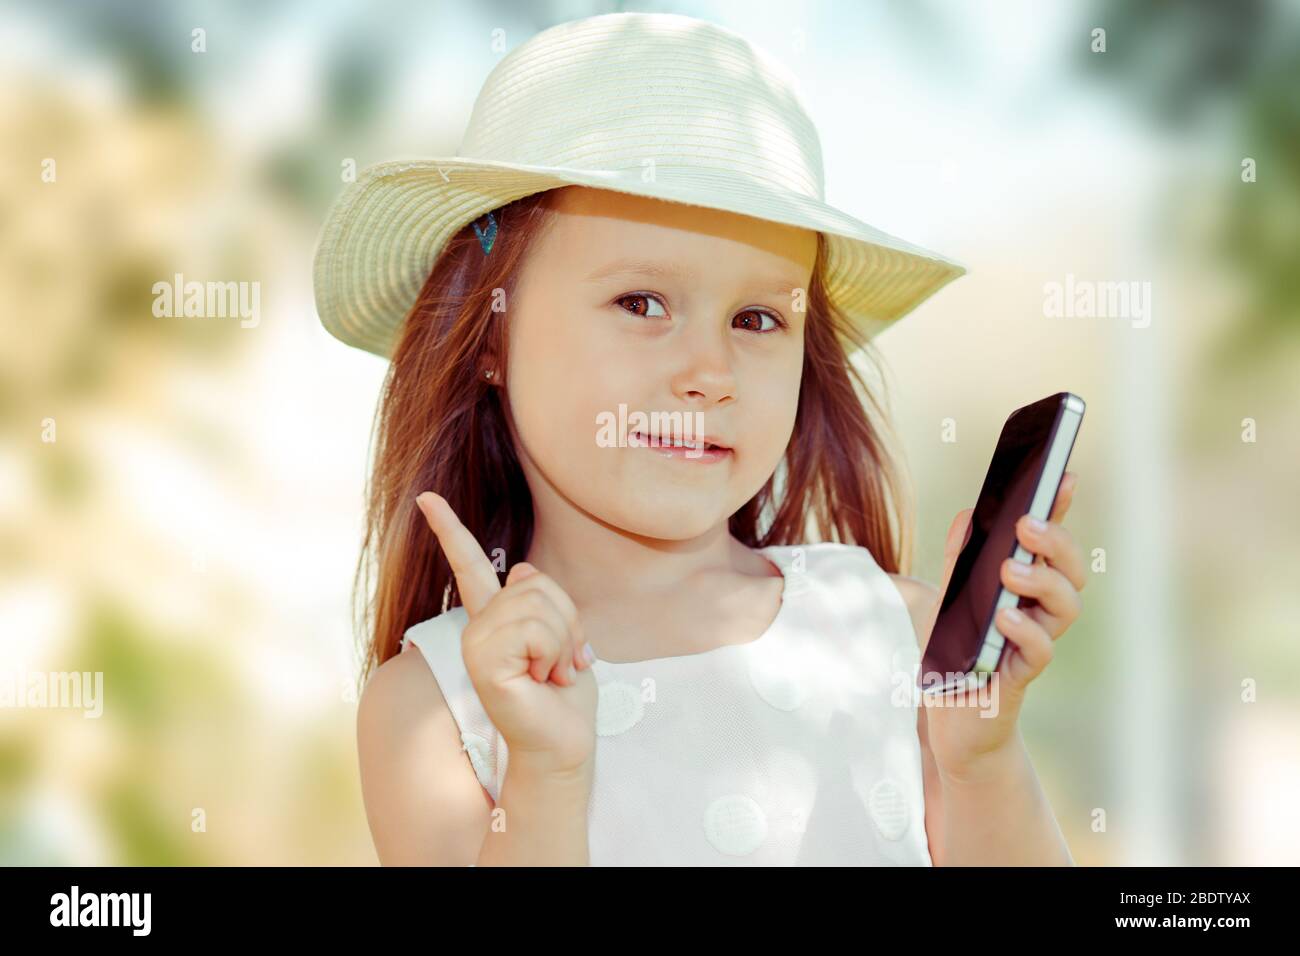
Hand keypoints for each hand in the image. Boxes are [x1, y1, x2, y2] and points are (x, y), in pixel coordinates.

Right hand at [415, 492, 597, 776]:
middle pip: (534, 583)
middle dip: (567, 621)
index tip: (427, 498)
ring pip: (536, 605)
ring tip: (552, 674)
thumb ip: (543, 599)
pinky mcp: (483, 663)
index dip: (449, 529)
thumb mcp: (564, 634)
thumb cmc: (564, 697)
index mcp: (494, 618)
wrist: (563, 744)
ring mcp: (476, 644)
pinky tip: (542, 680)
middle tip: (563, 663)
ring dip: (562, 641)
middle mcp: (477, 627)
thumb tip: (522, 572)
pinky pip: (534, 630)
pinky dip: (554, 653)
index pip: (469, 565)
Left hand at [919, 472, 1084, 783]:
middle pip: (1070, 570)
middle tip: (1027, 524)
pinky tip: (1004, 617)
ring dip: (1042, 581)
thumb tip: (968, 516)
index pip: (1049, 541)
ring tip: (1010, 570)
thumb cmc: (954, 651)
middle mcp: (1039, 609)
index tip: (1060, 475)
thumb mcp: (948, 597)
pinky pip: (1041, 651)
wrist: (950, 714)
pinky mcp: (1021, 676)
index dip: (1059, 508)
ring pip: (1066, 606)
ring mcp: (1034, 641)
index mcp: (1024, 584)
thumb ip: (959, 559)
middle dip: (1057, 542)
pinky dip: (1025, 631)